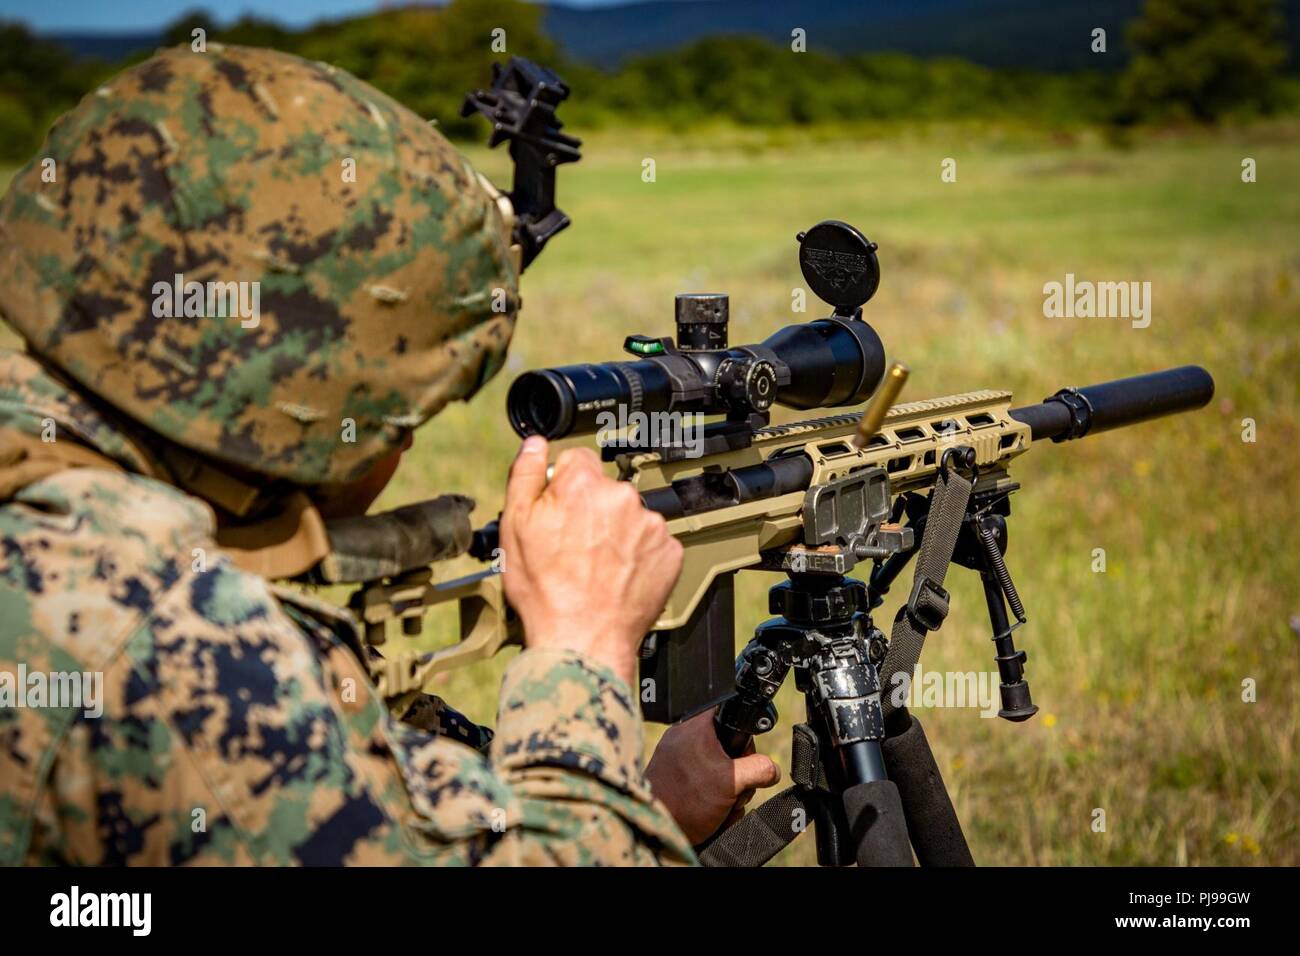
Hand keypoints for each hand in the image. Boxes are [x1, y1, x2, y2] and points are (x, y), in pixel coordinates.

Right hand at [500, 436, 682, 688]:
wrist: (581, 640)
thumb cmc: (545, 591)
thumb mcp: (515, 526)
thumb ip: (526, 475)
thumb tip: (535, 445)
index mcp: (584, 484)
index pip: (577, 460)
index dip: (563, 487)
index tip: (559, 511)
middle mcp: (623, 498)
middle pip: (605, 490)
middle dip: (591, 510)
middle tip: (574, 547)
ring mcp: (651, 526)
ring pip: (630, 517)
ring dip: (616, 533)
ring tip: (595, 567)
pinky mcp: (669, 553)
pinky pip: (651, 544)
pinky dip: (638, 556)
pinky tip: (617, 577)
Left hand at [644, 709, 781, 844]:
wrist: (656, 829)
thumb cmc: (685, 801)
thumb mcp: (732, 783)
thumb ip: (759, 769)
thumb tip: (772, 769)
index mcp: (696, 727)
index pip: (730, 714)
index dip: (743, 737)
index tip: (742, 758)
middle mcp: (684, 737)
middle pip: (729, 748)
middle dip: (739, 775)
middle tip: (733, 792)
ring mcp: (678, 758)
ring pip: (719, 768)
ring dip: (728, 792)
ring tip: (720, 807)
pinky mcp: (675, 776)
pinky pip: (704, 781)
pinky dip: (713, 799)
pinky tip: (711, 813)